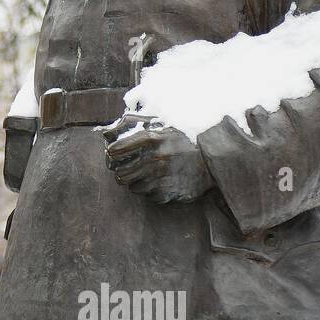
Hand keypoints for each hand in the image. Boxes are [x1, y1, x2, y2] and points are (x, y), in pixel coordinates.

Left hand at [99, 113, 213, 203]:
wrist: (213, 160)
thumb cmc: (183, 140)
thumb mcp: (161, 125)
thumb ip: (134, 123)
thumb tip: (106, 132)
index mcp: (152, 139)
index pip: (116, 149)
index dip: (113, 152)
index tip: (115, 152)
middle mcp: (155, 159)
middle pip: (120, 173)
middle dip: (121, 171)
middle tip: (128, 168)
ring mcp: (161, 178)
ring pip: (132, 187)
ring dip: (136, 182)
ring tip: (146, 174)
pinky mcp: (168, 193)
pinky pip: (147, 196)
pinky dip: (150, 190)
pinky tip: (159, 182)